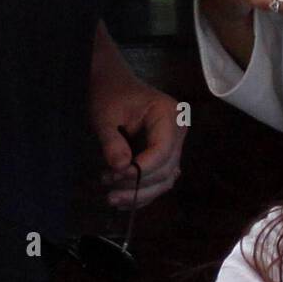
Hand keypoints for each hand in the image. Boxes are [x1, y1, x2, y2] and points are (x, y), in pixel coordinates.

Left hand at [90, 78, 183, 210]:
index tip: (115, 175)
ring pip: (166, 178)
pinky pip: (160, 177)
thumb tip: (120, 168)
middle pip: (166, 168)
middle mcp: (178, 129)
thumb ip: (111, 141)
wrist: (112, 83)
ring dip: (140, 192)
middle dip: (138, 184)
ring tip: (112, 198)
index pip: (162, 150)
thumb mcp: (104, 115)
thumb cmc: (109, 94)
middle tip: (109, 192)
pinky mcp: (167, 152)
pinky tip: (123, 199)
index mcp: (167, 113)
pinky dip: (143, 190)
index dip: (142, 169)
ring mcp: (175, 142)